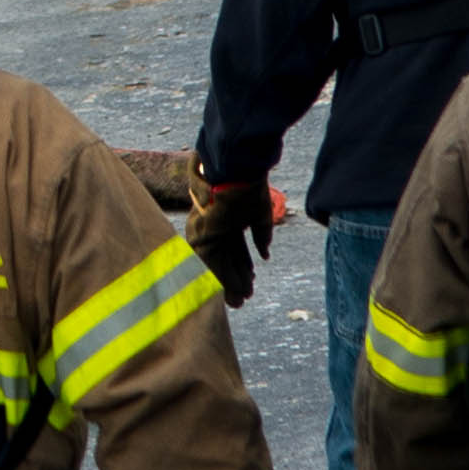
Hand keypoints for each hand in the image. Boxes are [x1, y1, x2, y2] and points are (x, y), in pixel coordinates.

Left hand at [183, 176, 271, 309]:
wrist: (236, 168)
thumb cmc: (249, 185)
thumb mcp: (261, 214)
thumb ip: (262, 235)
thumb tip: (265, 256)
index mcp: (227, 220)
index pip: (235, 250)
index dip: (244, 268)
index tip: (251, 282)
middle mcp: (216, 228)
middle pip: (226, 261)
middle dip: (236, 281)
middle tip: (244, 299)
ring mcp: (208, 232)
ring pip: (218, 266)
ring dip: (230, 284)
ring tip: (241, 301)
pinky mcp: (204, 236)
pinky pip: (214, 265)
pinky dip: (225, 279)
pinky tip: (236, 291)